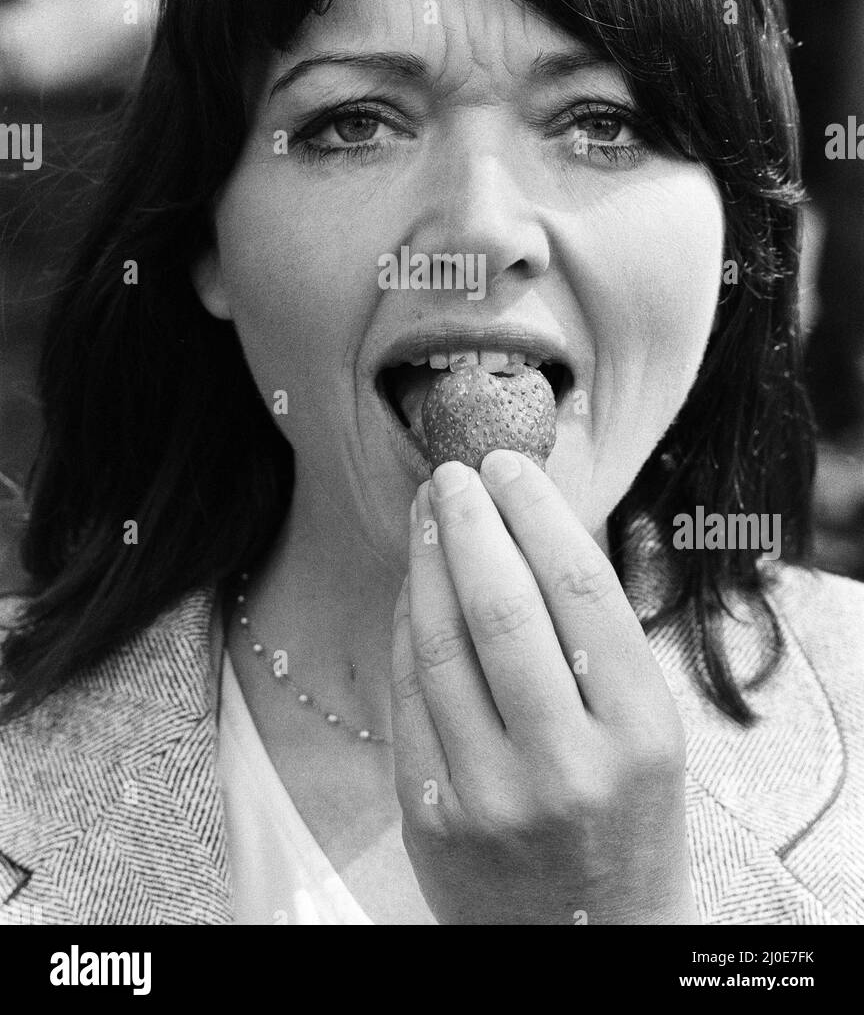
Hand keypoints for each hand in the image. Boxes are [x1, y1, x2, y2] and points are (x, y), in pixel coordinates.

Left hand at [390, 450, 697, 925]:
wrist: (587, 947)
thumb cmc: (626, 821)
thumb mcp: (650, 734)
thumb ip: (601, 637)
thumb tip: (538, 519)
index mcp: (642, 732)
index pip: (580, 590)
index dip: (536, 512)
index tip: (509, 465)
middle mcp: (568, 764)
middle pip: (501, 608)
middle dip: (467, 523)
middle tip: (451, 473)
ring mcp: (492, 796)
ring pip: (440, 646)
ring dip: (425, 564)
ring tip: (425, 513)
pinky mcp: (431, 819)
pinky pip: (408, 697)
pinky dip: (406, 629)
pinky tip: (411, 588)